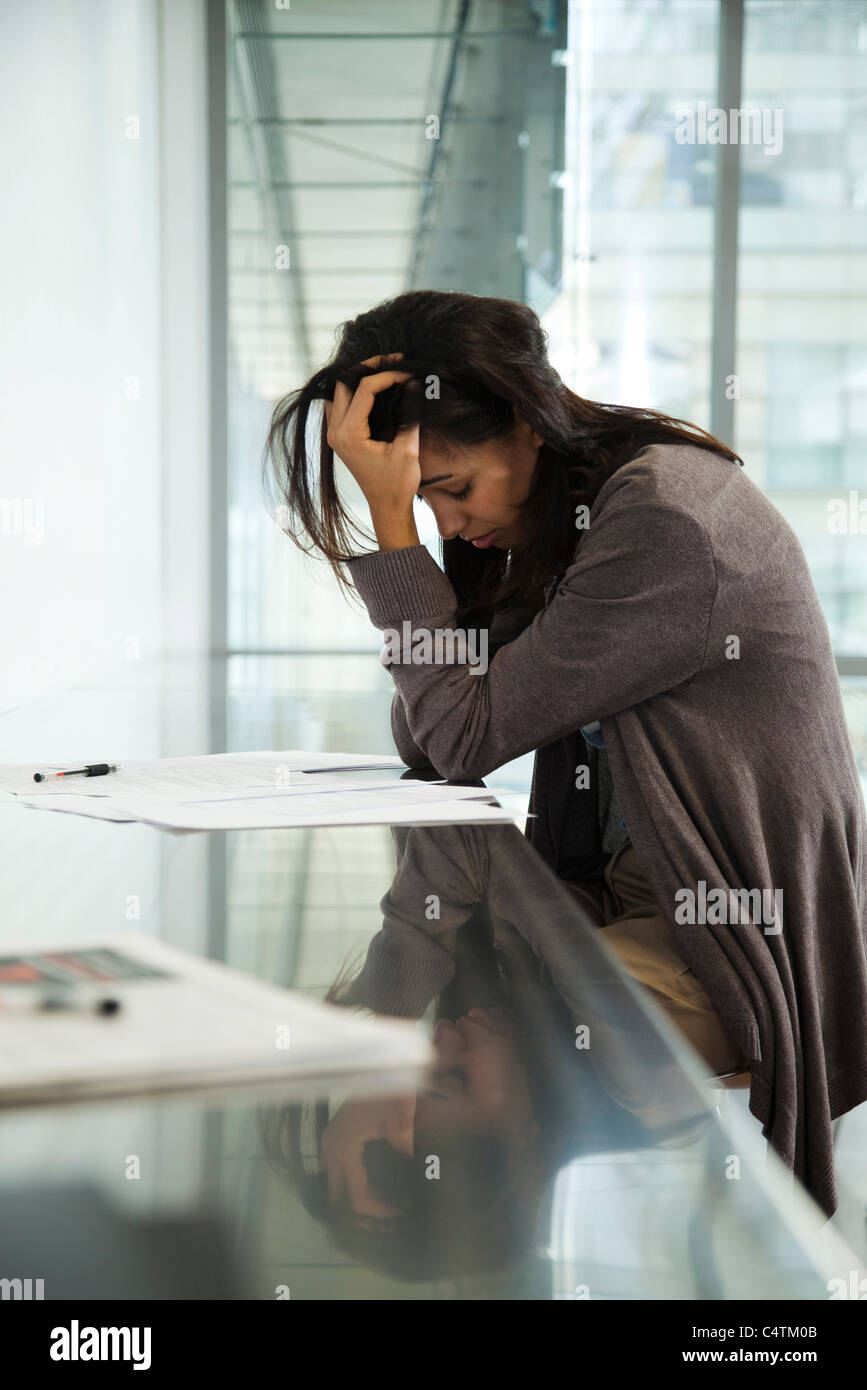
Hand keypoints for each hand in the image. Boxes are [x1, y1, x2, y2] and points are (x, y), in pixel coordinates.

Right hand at [319, 1093, 416, 1218]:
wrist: (381, 1057)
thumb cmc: (390, 1089)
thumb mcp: (402, 1126)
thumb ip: (405, 1158)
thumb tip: (416, 1188)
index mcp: (343, 1149)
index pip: (357, 1198)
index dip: (380, 1212)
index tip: (403, 1213)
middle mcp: (330, 1148)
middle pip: (340, 1197)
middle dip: (364, 1210)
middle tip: (391, 1213)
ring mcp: (330, 1140)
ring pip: (336, 1184)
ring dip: (356, 1195)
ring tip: (384, 1201)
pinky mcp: (336, 1134)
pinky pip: (338, 1168)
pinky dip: (353, 1180)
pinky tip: (374, 1181)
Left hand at [325, 354, 420, 546]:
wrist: (387, 507)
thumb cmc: (398, 483)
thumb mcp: (408, 449)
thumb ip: (409, 414)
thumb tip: (413, 382)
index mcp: (350, 433)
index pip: (365, 388)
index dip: (387, 374)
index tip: (408, 372)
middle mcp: (336, 431)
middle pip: (344, 383)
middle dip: (368, 367)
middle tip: (393, 360)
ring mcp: (334, 434)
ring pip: (339, 391)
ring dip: (358, 377)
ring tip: (383, 369)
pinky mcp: (339, 436)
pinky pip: (339, 404)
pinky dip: (353, 391)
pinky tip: (372, 387)